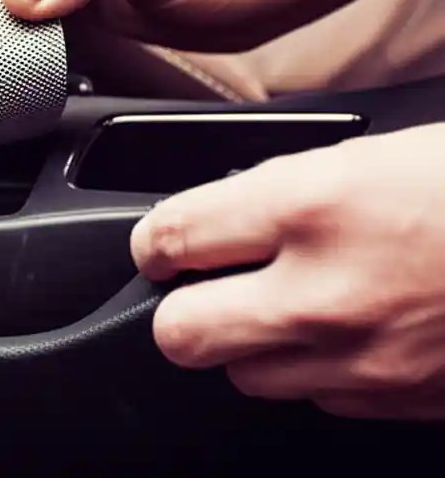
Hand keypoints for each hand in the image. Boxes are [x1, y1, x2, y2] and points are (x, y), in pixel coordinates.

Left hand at [131, 123, 444, 419]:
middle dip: (178, 305)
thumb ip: (285, 186)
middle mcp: (325, 294)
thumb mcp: (376, 151)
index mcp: (313, 206)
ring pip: (244, 375)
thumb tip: (227, 207)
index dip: (152, 241)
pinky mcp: (399, 400)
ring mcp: (361, 358)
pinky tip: (347, 331)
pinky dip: (319, 368)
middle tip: (200, 284)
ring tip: (288, 304)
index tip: (156, 245)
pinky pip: (319, 398)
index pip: (172, 236)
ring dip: (250, 342)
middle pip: (181, 332)